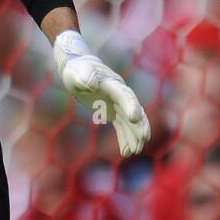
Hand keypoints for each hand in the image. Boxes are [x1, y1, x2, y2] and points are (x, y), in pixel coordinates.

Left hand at [54, 30, 150, 157]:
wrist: (78, 68)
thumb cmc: (76, 70)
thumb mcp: (76, 72)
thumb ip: (84, 77)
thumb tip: (92, 84)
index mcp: (111, 84)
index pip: (124, 95)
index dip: (130, 106)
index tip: (134, 118)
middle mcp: (119, 93)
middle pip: (133, 109)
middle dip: (139, 125)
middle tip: (143, 140)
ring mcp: (118, 102)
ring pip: (130, 120)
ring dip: (134, 135)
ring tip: (134, 151)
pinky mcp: (113, 110)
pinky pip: (122, 125)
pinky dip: (125, 137)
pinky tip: (126, 151)